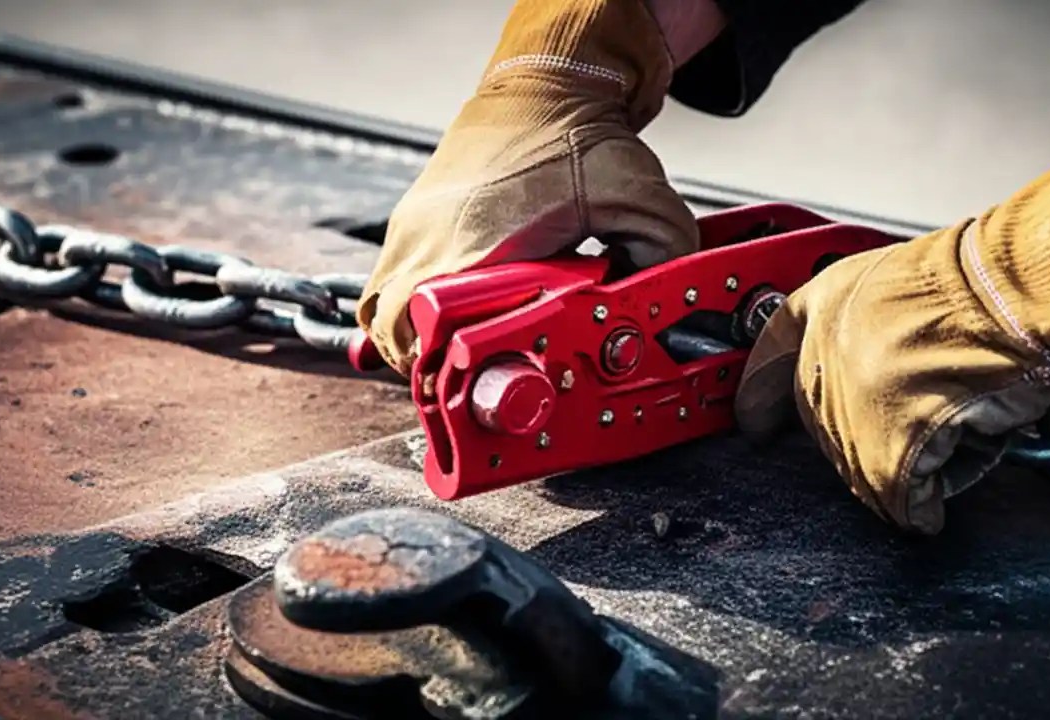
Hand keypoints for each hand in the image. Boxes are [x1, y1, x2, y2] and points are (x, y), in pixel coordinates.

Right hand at [356, 0, 724, 374]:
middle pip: (394, 331)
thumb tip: (666, 307)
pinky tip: (448, 315)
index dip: (450, 369)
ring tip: (457, 351)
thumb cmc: (577, 136)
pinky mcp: (412, 221)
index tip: (482, 381)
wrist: (543, 84)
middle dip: (428, 363)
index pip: (428, 332)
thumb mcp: (639, 198)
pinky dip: (410, 307)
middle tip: (471, 374)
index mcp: (476, 245)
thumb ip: (663, 257)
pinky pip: (390, 282)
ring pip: (383, 310)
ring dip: (413, 338)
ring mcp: (412, 229)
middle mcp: (429, 238)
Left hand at [735, 139, 1049, 533]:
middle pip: (821, 418)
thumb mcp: (911, 279)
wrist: (1020, 295)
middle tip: (909, 428)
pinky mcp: (887, 448)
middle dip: (861, 433)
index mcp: (827, 301)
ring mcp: (852, 403)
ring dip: (903, 463)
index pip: (775, 350)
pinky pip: (896, 497)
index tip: (751, 421)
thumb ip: (880, 322)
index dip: (762, 389)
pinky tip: (932, 506)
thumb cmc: (989, 282)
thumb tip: (888, 371)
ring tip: (954, 431)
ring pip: (860, 460)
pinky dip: (920, 507)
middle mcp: (827, 352)